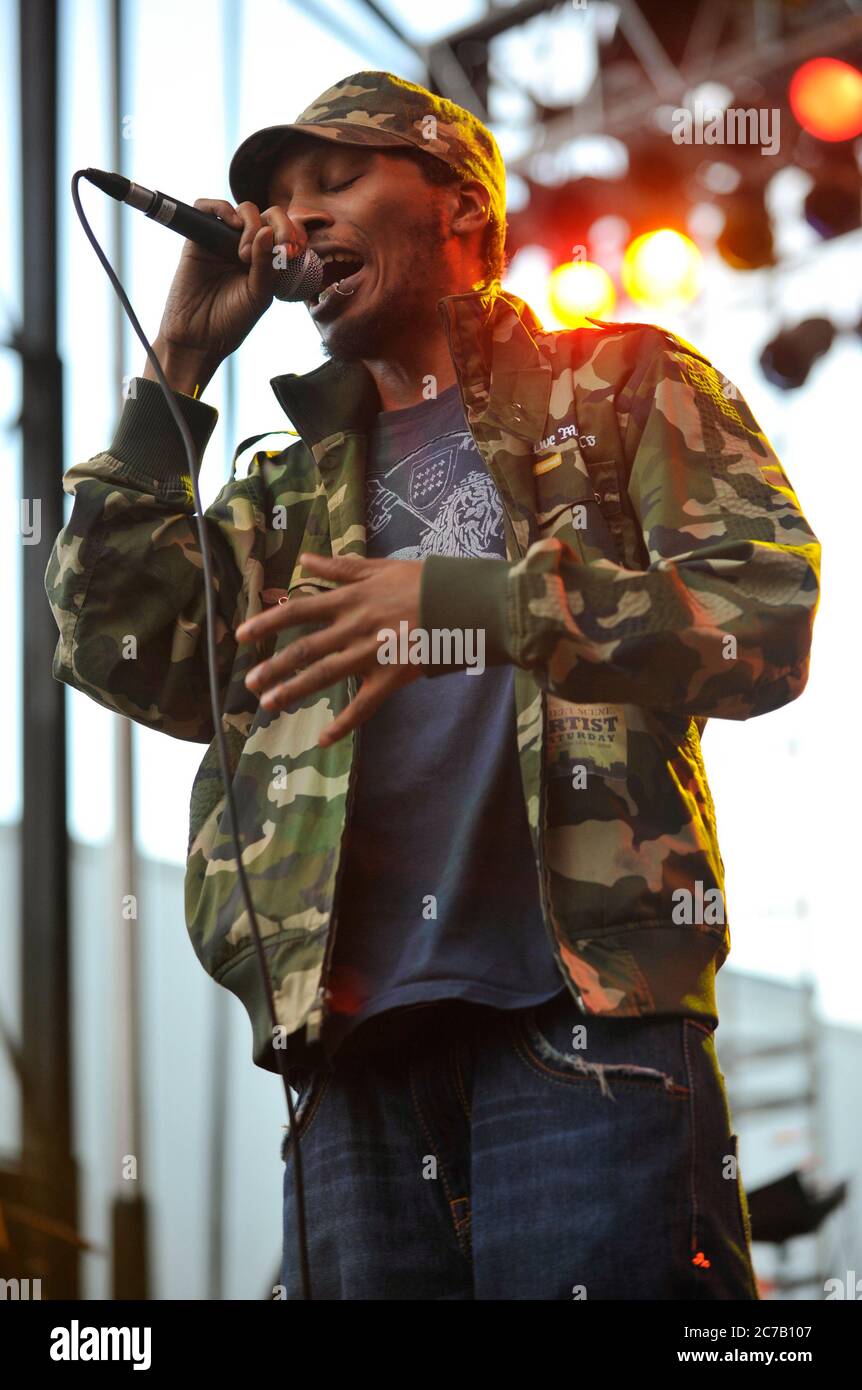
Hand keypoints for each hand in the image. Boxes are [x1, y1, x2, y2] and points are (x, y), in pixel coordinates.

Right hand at [142, 197, 306, 390]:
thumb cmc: (232, 320)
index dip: (294, 233)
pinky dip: (221, 207)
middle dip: (279, 225)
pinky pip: (206, 207)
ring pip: (243, 210)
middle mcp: (248, 246)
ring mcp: (224, 240)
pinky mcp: (199, 238)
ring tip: (245, 254)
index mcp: (268, 260)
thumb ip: (266, 264)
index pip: (286, 232)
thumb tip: (268, 230)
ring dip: (251, 224)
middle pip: (268, 215)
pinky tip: (231, 224)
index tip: (293, 251)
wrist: (199, 337)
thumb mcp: (259, 295)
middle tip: (276, 250)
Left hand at [235, 553, 424, 744]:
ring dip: (294, 691)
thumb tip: (304, 559)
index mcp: (350, 600)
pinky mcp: (391, 677)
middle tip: (250, 683)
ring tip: (269, 704)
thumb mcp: (380, 568)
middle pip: (305, 649)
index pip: (298, 611)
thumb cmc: (424, 583)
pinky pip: (363, 705)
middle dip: (274, 667)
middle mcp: (354, 628)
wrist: (464, 604)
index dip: (267, 623)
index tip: (241, 636)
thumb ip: (340, 567)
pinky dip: (343, 724)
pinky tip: (323, 739)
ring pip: (325, 676)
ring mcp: (371, 655)